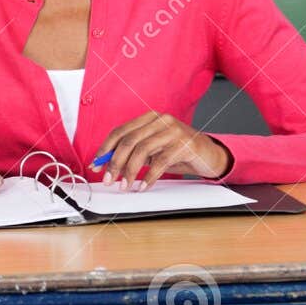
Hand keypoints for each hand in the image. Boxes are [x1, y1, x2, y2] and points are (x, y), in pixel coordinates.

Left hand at [92, 112, 231, 190]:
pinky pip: (161, 161)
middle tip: (109, 180)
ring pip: (143, 150)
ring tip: (125, 186)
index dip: (105, 149)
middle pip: (129, 140)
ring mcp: (173, 131)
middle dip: (115, 162)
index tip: (96, 165)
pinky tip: (143, 186)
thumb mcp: (153, 150)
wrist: (209, 154)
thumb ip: (134, 153)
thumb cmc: (178, 152)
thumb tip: (108, 164)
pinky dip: (149, 176)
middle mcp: (160, 120)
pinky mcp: (184, 144)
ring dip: (130, 171)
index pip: (120, 131)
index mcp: (149, 118)